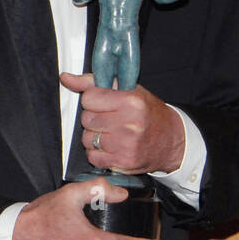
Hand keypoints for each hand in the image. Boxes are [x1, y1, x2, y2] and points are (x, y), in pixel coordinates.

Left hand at [61, 72, 184, 173]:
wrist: (172, 140)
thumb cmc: (148, 113)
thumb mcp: (128, 90)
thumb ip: (94, 82)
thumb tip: (66, 78)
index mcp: (131, 101)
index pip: (88, 98)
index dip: (94, 101)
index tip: (105, 104)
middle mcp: (129, 123)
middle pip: (86, 119)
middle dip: (94, 119)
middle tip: (111, 120)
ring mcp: (126, 144)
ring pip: (87, 139)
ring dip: (95, 137)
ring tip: (113, 134)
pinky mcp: (122, 162)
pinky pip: (92, 157)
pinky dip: (98, 153)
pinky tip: (113, 147)